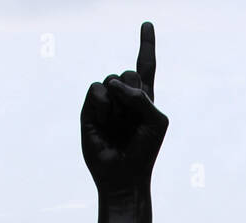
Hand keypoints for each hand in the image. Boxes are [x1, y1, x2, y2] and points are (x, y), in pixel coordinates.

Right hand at [81, 22, 167, 193]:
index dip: (146, 44)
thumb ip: (142, 96)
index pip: (146, 66)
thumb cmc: (144, 151)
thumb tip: (113, 84)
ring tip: (118, 127)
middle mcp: (124, 97)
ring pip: (111, 80)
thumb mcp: (156, 120)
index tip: (146, 24)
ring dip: (118, 104)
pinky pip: (96, 89)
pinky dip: (103, 104)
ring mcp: (106, 103)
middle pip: (129, 72)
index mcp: (145, 98)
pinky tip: (104, 122)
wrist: (124, 175)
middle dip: (132, 92)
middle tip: (132, 120)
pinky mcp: (89, 110)